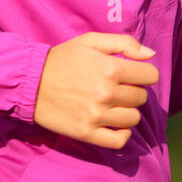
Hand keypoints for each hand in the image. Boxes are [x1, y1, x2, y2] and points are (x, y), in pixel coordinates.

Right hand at [33, 33, 158, 148]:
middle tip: (116, 88)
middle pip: (142, 98)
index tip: (132, 74)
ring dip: (127, 111)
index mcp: (111, 69)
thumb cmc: (63, 59)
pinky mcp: (87, 133)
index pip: (151, 76)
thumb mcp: (92, 41)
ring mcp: (97, 115)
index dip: (144, 74)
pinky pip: (119, 140)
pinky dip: (122, 133)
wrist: (30, 81)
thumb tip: (150, 55)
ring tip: (112, 104)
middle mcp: (107, 94)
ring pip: (134, 118)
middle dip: (133, 91)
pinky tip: (113, 123)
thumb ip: (125, 43)